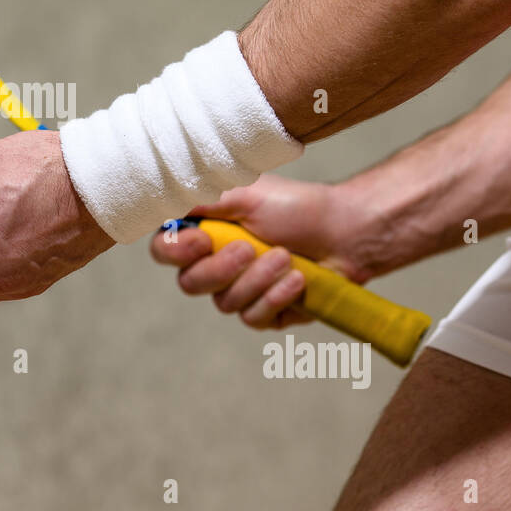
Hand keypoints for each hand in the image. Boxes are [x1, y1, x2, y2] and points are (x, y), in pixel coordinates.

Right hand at [149, 173, 378, 329]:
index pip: (165, 250)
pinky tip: (297, 279)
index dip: (176, 252)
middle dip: (222, 269)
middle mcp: (217, 264)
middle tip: (250, 248)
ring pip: (225, 302)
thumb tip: (165, 201)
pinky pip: (254, 318)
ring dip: (258, 279)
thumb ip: (203, 198)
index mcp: (205, 232)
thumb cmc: (297, 206)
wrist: (345, 231)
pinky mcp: (266, 312)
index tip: (203, 240)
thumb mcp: (246, 192)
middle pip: (190, 284)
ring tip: (286, 257)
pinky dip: (276, 297)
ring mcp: (241, 290)